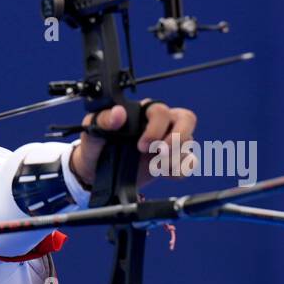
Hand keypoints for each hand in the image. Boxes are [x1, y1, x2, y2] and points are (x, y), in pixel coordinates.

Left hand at [69, 101, 197, 188]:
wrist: (96, 172)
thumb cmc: (96, 145)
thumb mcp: (93, 130)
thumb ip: (104, 120)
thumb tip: (119, 113)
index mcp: (143, 112)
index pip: (162, 110)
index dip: (156, 128)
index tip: (141, 146)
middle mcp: (160, 124)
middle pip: (187, 119)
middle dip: (177, 138)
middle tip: (160, 153)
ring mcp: (168, 142)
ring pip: (189, 143)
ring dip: (175, 158)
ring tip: (156, 167)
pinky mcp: (171, 160)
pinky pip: (190, 162)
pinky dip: (181, 170)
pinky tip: (165, 173)